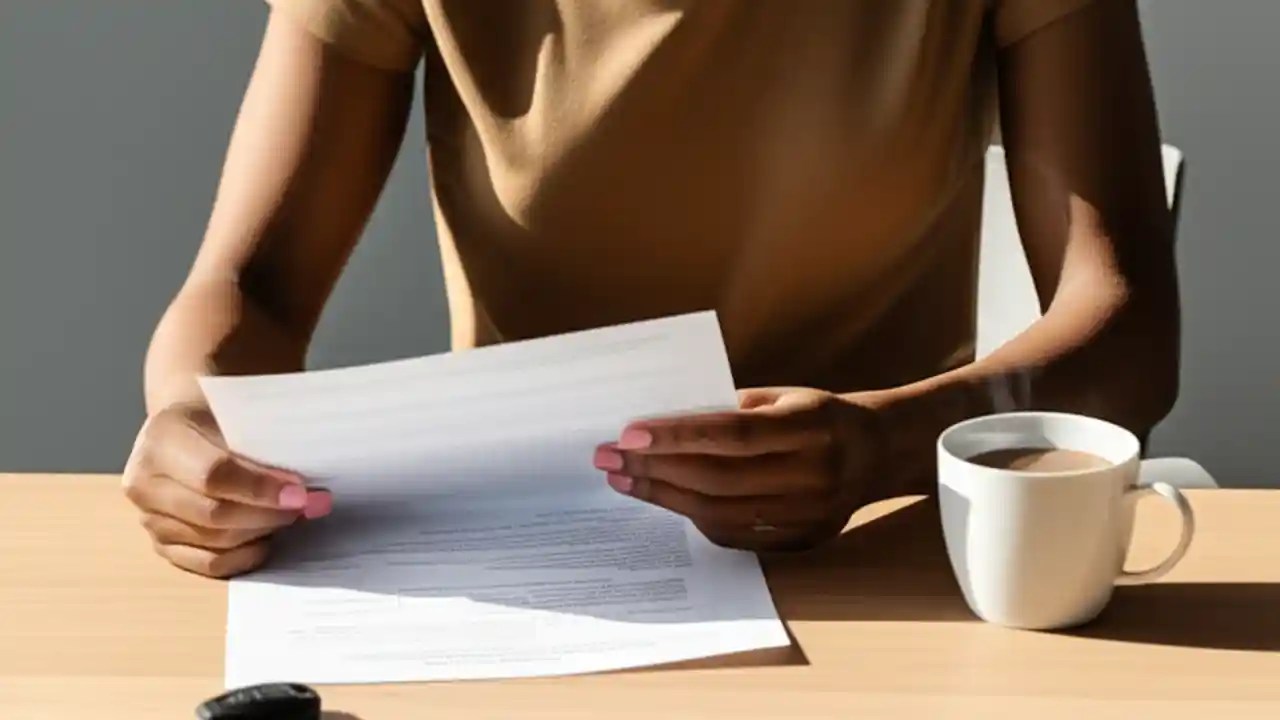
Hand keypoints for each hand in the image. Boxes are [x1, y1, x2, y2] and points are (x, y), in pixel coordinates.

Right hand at [122, 402, 331, 576]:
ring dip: (261, 533)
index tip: (300, 494)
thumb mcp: (238, 418)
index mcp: (162, 439)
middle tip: (305, 506)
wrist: (187, 429)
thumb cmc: (219, 420)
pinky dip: (244, 556)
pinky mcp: (161, 544)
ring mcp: (149, 517)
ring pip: (213, 542)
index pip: (214, 474)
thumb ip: (265, 451)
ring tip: (289, 516)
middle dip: (268, 514)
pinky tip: (266, 540)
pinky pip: (207, 564)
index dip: (261, 489)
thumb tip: (308, 493)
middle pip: (214, 514)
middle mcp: (145, 482)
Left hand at [593, 387, 882, 550]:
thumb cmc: (819, 416)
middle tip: (608, 457)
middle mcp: (812, 474)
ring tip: (624, 479)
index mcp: (810, 426)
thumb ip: (731, 409)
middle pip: (719, 478)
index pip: (733, 434)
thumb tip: (663, 424)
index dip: (678, 435)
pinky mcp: (801, 541)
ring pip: (720, 512)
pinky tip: (665, 498)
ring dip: (664, 495)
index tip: (628, 433)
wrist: (880, 453)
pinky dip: (693, 516)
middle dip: (655, 468)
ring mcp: (809, 514)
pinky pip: (734, 535)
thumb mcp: (784, 396)